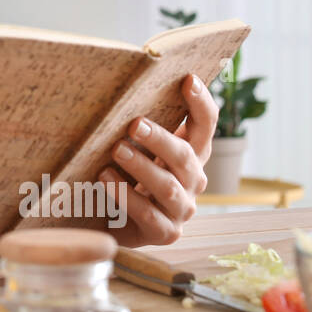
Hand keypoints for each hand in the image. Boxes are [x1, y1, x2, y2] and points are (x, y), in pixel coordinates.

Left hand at [98, 73, 216, 246]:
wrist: (114, 222)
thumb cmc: (126, 175)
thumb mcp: (137, 147)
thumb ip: (141, 127)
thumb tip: (122, 91)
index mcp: (191, 155)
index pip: (205, 126)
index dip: (201, 103)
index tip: (188, 79)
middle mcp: (193, 181)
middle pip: (185, 156)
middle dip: (160, 139)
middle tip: (134, 124)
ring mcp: (182, 209)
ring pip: (168, 186)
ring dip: (142, 167)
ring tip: (117, 150)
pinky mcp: (165, 232)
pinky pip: (148, 214)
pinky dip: (126, 195)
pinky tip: (106, 179)